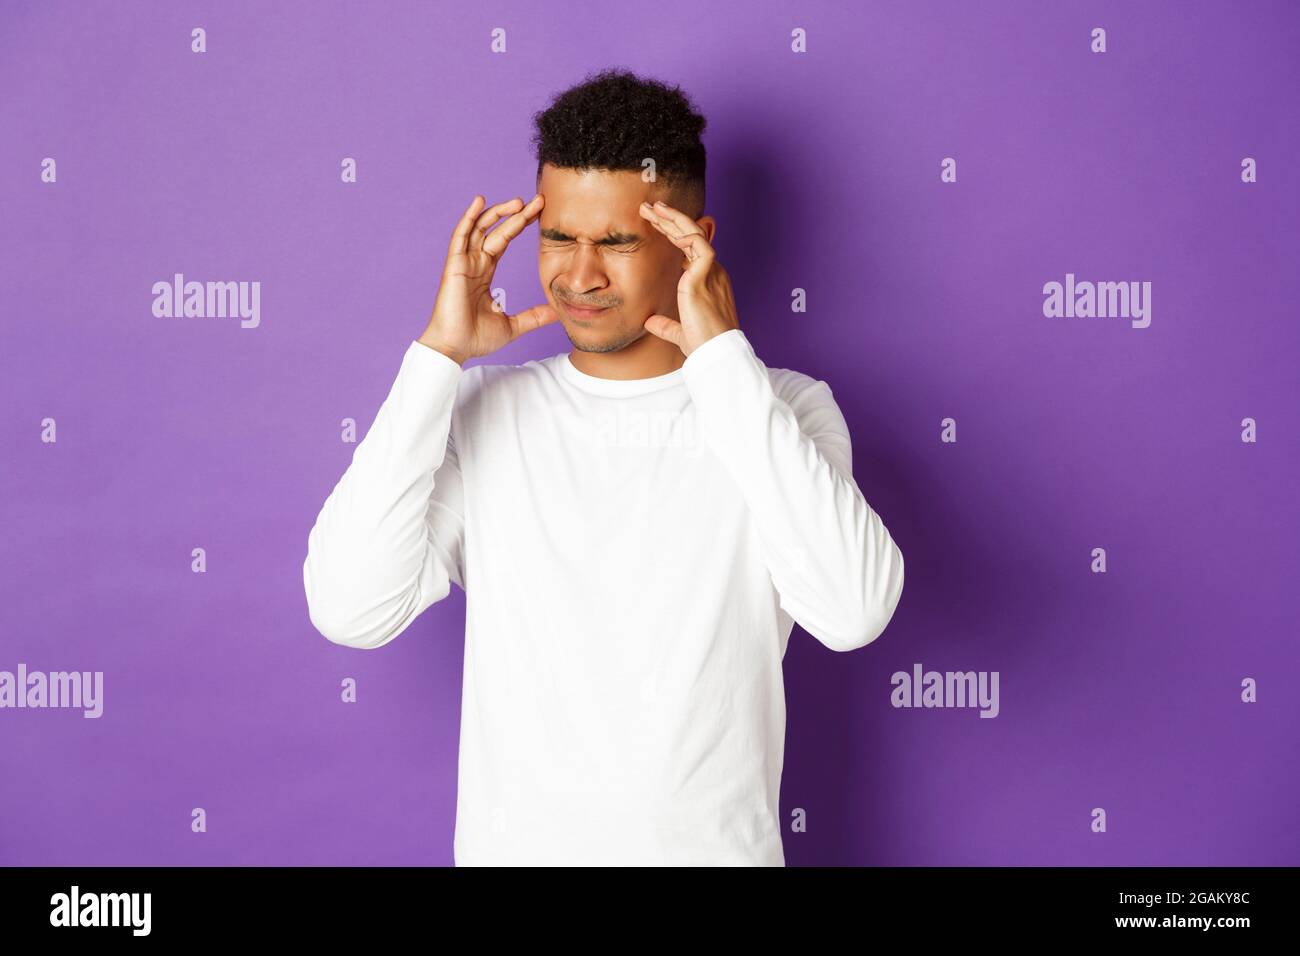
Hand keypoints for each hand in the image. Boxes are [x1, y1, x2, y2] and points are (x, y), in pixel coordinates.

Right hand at [419, 194, 558, 363]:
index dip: (520, 225)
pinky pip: (460, 236)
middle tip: (537, 201)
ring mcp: (463, 263)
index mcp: (485, 273)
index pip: (504, 241)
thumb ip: (533, 316)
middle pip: (496, 230)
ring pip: (480, 228)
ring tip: (518, 201)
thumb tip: (556, 312)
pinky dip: (468, 218)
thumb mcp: (512, 325)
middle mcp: (474, 264)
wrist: (455, 348)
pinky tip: (479, 202)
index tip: (539, 213)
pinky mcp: (454, 266)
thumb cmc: (475, 338)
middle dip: (516, 215)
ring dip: (497, 212)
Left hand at [638, 199, 739, 356]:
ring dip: (673, 218)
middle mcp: (712, 272)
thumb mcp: (681, 331)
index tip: (655, 225)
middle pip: (691, 237)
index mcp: (708, 282)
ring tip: (653, 207)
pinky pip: (698, 244)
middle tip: (648, 207)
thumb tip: (650, 322)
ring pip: (694, 234)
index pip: (690, 250)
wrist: (715, 352)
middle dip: (669, 220)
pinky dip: (684, 232)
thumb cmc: (703, 345)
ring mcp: (711, 272)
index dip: (673, 235)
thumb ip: (666, 324)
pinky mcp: (706, 275)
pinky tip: (665, 224)